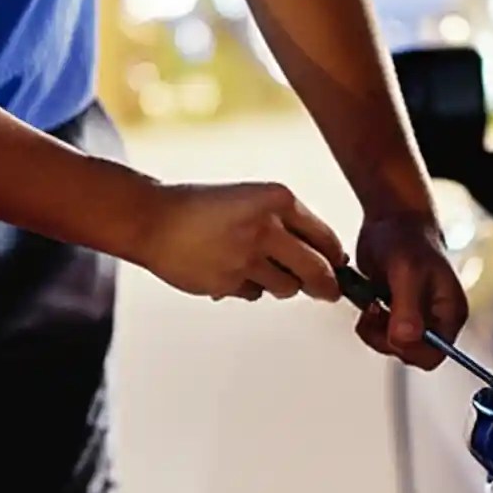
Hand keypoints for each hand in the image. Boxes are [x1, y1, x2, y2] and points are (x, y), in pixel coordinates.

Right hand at [136, 182, 345, 301]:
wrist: (154, 218)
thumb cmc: (204, 207)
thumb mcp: (253, 199)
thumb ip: (288, 223)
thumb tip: (325, 256)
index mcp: (278, 199)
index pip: (325, 237)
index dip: (335, 257)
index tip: (338, 266)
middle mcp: (267, 227)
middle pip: (317, 271)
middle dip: (328, 287)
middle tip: (330, 292)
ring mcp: (248, 257)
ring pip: (288, 288)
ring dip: (283, 284)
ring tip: (257, 266)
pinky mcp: (229, 282)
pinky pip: (256, 294)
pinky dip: (250, 287)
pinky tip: (229, 269)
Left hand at [354, 214, 468, 369]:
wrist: (390, 221)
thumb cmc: (406, 237)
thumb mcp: (406, 272)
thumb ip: (407, 308)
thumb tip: (405, 340)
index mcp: (450, 312)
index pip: (434, 354)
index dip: (408, 348)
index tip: (390, 326)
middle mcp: (437, 319)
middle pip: (411, 354)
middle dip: (387, 337)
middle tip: (376, 312)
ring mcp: (417, 318)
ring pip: (394, 346)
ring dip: (375, 331)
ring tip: (372, 304)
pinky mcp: (398, 314)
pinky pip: (382, 334)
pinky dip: (370, 323)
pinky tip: (370, 302)